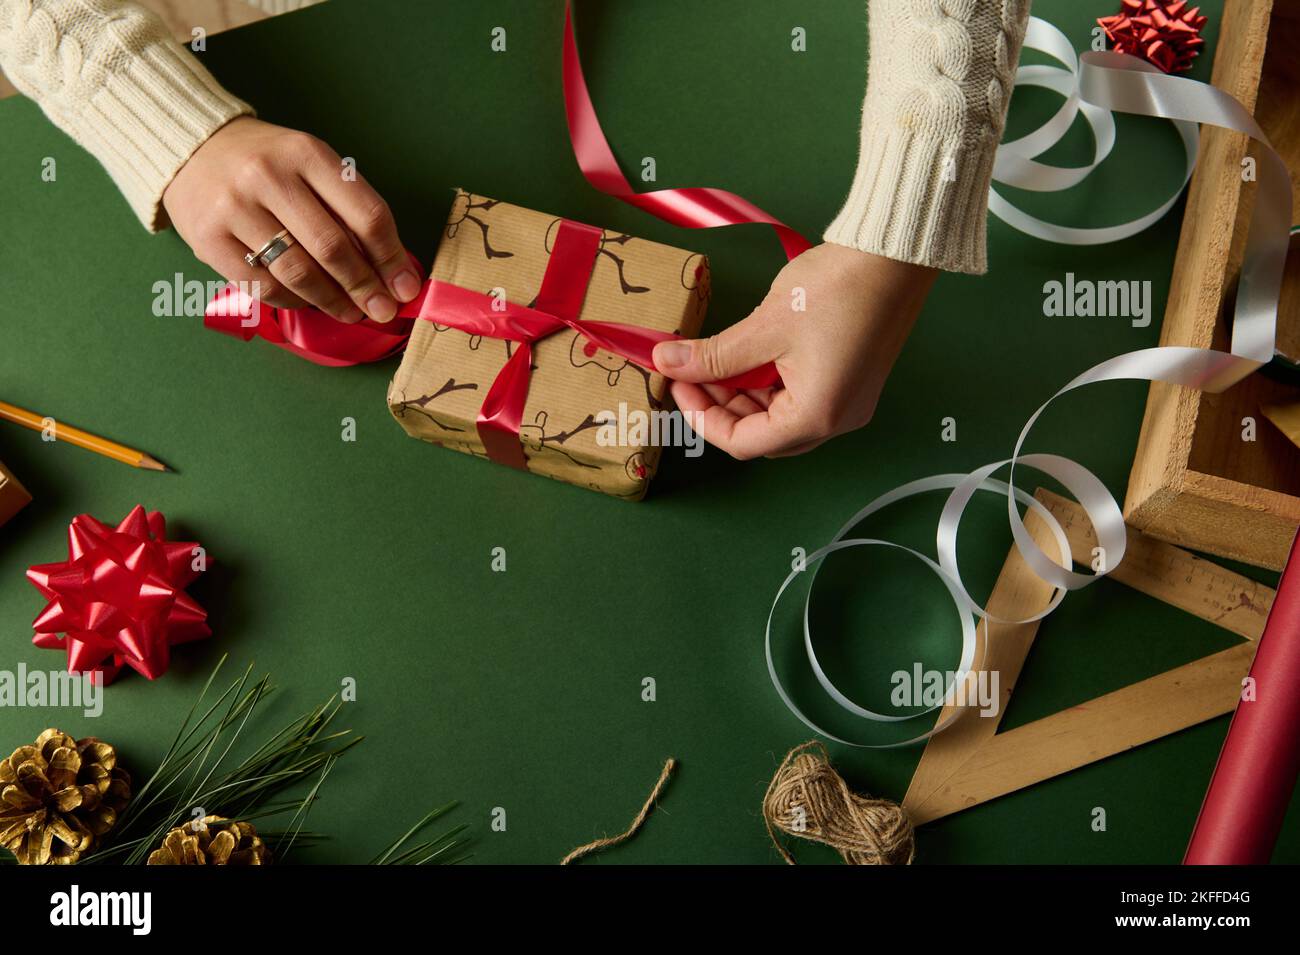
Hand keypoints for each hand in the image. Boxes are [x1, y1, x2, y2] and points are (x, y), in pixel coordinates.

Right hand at [162, 116, 421, 322]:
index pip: (365, 214)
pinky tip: (308, 302)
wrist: (192, 147)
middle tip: (383, 310)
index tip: (406, 288)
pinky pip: (262, 286)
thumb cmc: (268, 163)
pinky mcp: (208, 239)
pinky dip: (293, 301)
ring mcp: (234, 208)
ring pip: (298, 272)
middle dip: (365, 287)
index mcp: (307, 154)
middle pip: (332, 248)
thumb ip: (348, 208)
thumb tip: (392, 270)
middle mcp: (269, 177)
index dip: (391, 258)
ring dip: (332, 301)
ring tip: (351, 312)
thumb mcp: (311, 165)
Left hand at [651, 243, 935, 458]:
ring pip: (780, 415)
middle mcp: (836, 420)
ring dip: (743, 392)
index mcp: (816, 417)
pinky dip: (770, 381)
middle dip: (721, 405)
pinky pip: (801, 396)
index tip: (677, 384)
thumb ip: (713, 354)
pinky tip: (750, 351)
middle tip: (692, 370)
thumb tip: (667, 363)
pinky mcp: (852, 381)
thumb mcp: (763, 326)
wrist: (893, 254)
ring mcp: (848, 402)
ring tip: (717, 356)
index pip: (742, 443)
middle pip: (762, 433)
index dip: (701, 417)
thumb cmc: (838, 289)